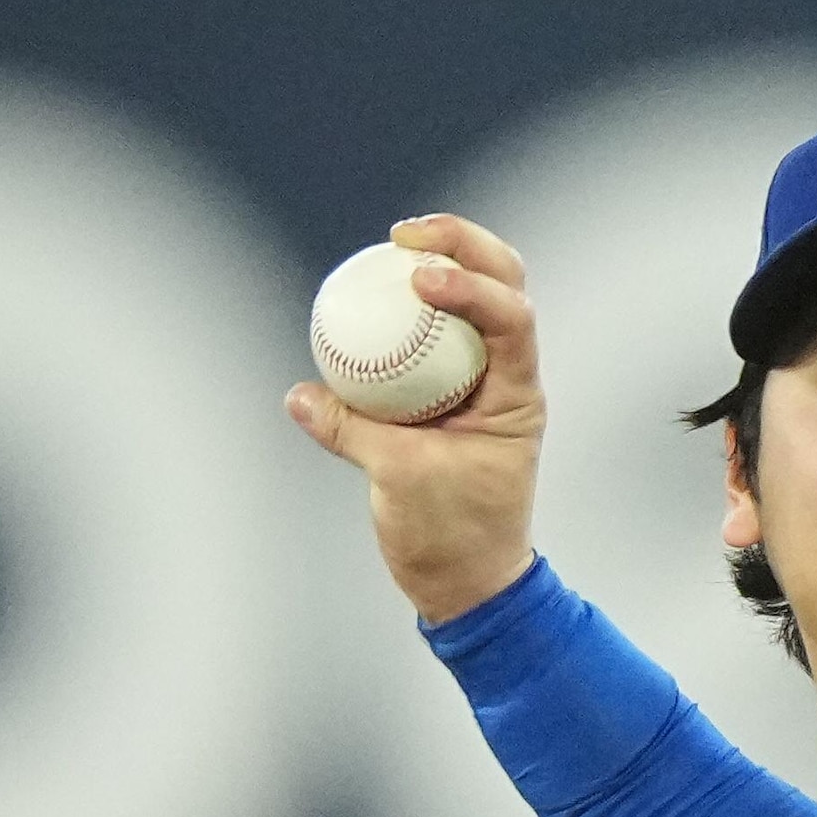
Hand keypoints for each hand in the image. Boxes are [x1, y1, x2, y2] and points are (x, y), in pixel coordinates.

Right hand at [283, 212, 546, 624]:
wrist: (466, 582)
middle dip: (464, 245)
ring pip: (474, 303)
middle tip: (405, 234)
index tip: (419, 278)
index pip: (511, 319)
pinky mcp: (451, 394)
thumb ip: (351, 432)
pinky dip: (406, 312)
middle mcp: (508, 379)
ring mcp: (482, 383)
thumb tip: (300, 395)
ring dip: (442, 263)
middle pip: (505, 285)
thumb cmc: (451, 538)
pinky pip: (431, 338)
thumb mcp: (399, 481)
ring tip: (393, 245)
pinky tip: (370, 294)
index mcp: (517, 397)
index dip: (472, 285)